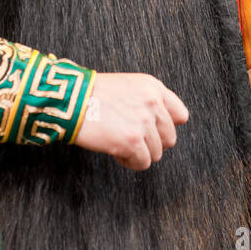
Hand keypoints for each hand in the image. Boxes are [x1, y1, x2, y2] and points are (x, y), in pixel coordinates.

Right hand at [74, 72, 188, 170]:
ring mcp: (144, 123)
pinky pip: (143, 163)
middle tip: (131, 139)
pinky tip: (116, 152)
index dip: (166, 127)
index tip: (153, 131)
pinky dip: (130, 162)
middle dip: (152, 143)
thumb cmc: (90, 94)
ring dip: (138, 153)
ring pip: (156, 153)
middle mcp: (153, 104)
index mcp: (153, 88)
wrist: (70, 100)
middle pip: (169, 138)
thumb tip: (160, 126)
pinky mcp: (133, 142)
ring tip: (119, 143)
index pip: (180, 115)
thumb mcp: (127, 86)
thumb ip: (147, 101)